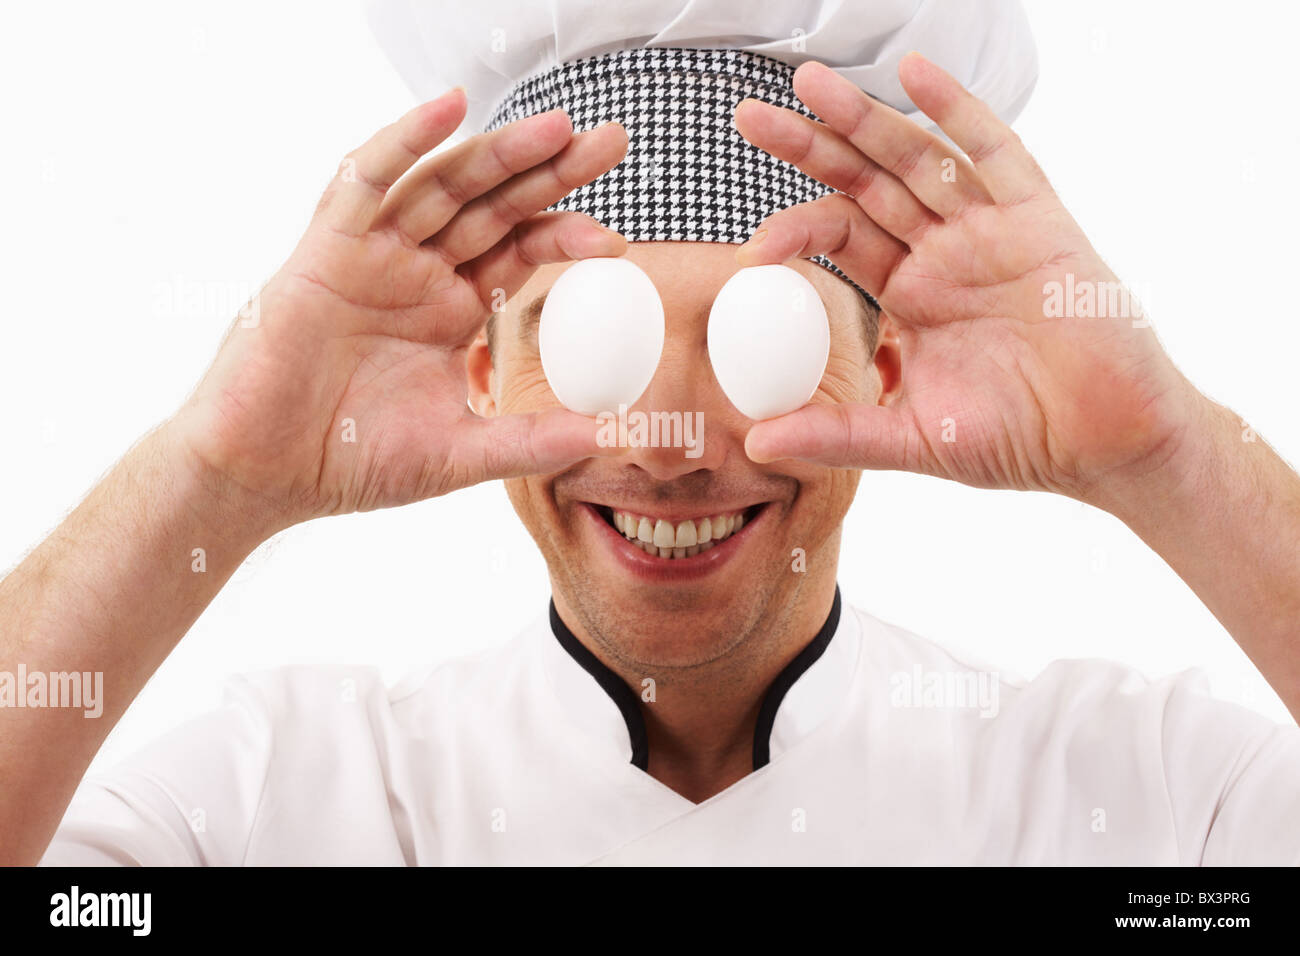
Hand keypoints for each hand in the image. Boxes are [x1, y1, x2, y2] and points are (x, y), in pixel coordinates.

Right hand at [171, 89, 627, 526]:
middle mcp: (419, 272)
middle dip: (551, 170)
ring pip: (441, 185)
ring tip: (556, 127)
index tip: (615, 243)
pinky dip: (401, 143)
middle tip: (610, 141)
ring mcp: (373, 256)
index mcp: (451, 309)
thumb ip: (528, 441)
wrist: (265, 475)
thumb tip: (606, 434)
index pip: (520, 251)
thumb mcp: (458, 452)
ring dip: (496, 153)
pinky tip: (447, 109)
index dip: (565, 236)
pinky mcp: (326, 251)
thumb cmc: (352, 463)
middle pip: (494, 204)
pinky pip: (363, 183)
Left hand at [733, 54, 1199, 503]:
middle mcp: (943, 253)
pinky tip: (916, 73)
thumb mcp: (913, 437)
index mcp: (909, 295)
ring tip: (812, 82)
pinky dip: (960, 110)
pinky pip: (998, 154)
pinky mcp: (1040, 222)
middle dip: (810, 147)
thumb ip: (837, 434)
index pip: (840, 237)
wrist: (1107, 443)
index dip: (794, 231)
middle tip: (750, 118)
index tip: (753, 252)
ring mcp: (990, 232)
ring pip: (918, 159)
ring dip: (866, 119)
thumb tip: (757, 444)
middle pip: (866, 183)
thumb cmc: (1018, 439)